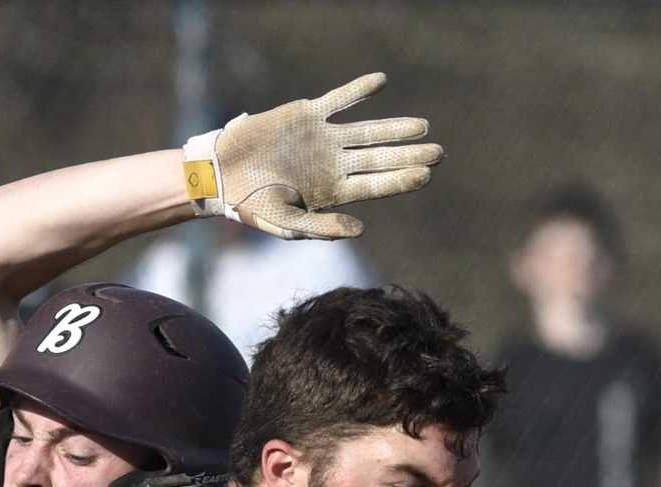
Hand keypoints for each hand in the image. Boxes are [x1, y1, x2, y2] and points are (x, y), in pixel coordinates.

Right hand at [190, 73, 441, 239]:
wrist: (221, 174)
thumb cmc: (250, 205)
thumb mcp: (284, 222)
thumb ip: (322, 226)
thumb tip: (360, 230)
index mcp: (332, 191)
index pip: (375, 185)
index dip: (401, 179)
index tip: (427, 174)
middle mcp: (333, 164)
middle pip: (380, 158)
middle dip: (409, 155)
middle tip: (439, 152)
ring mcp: (323, 139)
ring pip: (367, 131)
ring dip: (394, 128)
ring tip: (422, 126)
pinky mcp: (307, 115)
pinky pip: (338, 100)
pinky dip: (357, 90)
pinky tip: (380, 82)